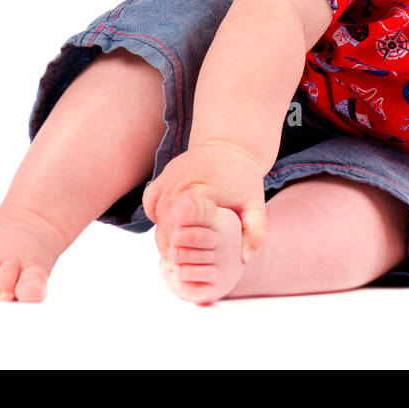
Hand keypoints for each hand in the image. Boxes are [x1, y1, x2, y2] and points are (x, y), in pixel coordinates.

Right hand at [142, 141, 268, 260]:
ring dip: (167, 238)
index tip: (195, 251)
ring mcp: (166, 182)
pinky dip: (160, 222)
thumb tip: (243, 257)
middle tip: (188, 261)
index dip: (185, 241)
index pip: (183, 222)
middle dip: (176, 247)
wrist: (227, 145)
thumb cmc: (242, 179)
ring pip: (158, 220)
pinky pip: (151, 208)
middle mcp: (178, 185)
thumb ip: (256, 231)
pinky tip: (174, 228)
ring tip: (182, 250)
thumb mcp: (255, 204)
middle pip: (167, 226)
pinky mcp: (160, 181)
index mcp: (201, 190)